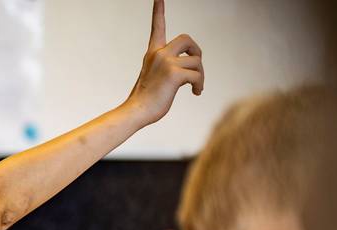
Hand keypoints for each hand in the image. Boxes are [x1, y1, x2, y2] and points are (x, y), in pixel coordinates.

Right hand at [124, 0, 204, 125]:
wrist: (135, 112)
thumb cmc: (145, 100)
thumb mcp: (155, 77)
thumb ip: (168, 67)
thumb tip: (190, 72)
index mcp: (152, 53)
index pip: (157, 26)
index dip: (158, 10)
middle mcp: (159, 54)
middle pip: (187, 39)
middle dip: (197, 51)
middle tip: (196, 66)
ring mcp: (166, 63)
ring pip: (196, 61)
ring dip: (200, 75)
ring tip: (195, 87)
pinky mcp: (174, 74)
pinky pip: (197, 75)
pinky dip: (199, 85)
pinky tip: (195, 93)